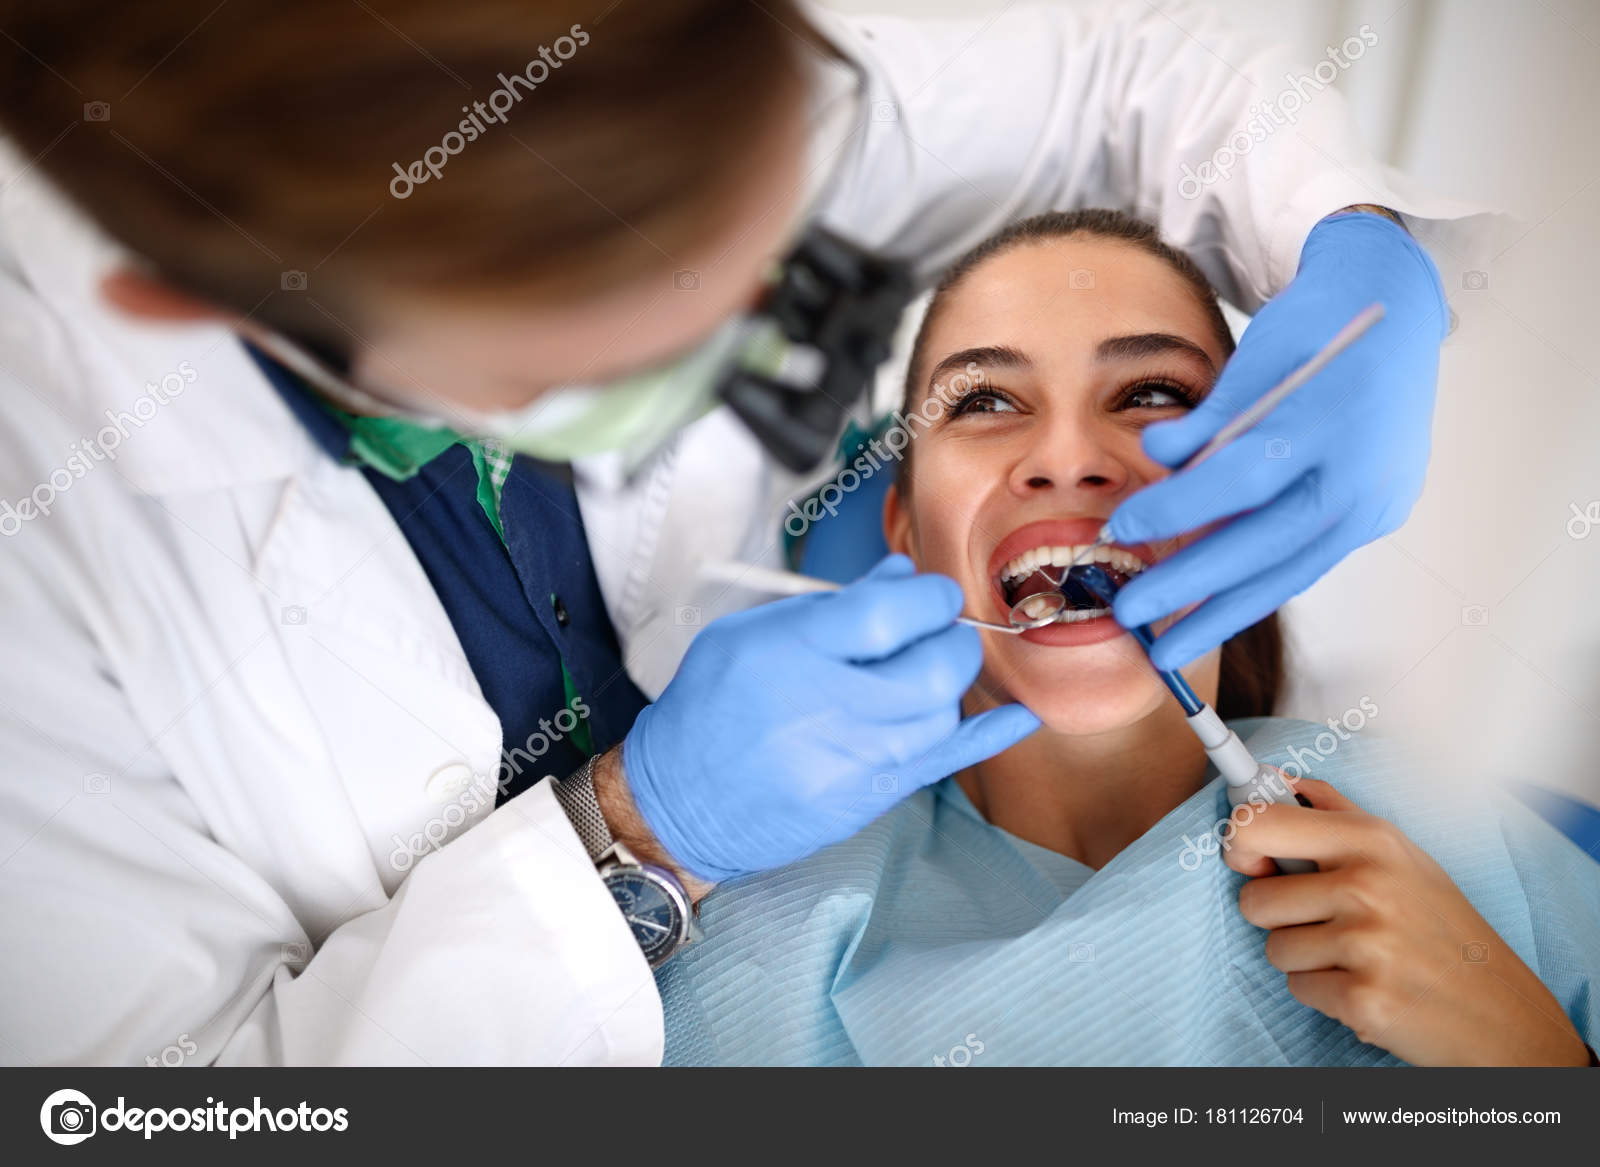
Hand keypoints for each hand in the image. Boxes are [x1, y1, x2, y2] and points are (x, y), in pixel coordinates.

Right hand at [622, 554, 1039, 881]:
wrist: (680, 802)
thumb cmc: (710, 708)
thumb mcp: (750, 633)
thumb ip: (829, 604)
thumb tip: (898, 576)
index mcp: (793, 651)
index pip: (892, 610)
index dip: (924, 594)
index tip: (924, 594)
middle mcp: (829, 706)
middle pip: (934, 663)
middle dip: (948, 637)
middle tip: (932, 631)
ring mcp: (854, 758)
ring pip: (943, 710)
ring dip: (946, 682)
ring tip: (921, 673)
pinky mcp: (870, 795)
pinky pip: (948, 762)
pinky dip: (990, 735)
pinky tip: (1019, 716)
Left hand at [1111, 211, 1448, 669]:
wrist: (1398, 313)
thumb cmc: (1315, 326)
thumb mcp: (1256, 354)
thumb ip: (1208, 418)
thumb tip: (1156, 456)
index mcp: (1329, 417)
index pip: (1242, 477)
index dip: (1177, 509)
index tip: (1121, 530)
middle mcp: (1363, 468)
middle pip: (1268, 543)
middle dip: (1193, 588)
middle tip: (1132, 618)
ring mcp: (1379, 498)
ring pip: (1293, 570)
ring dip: (1226, 613)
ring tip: (1171, 646)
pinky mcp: (1382, 514)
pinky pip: (1309, 560)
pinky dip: (1259, 587)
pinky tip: (1215, 613)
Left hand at [1227, 776, 1588, 1065]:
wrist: (1501, 1012)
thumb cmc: (1440, 927)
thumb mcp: (1400, 854)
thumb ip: (1335, 813)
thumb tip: (1278, 779)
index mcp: (1370, 839)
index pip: (1255, 822)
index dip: (1237, 843)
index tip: (1246, 859)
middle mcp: (1366, 885)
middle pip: (1254, 897)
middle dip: (1275, 915)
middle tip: (1324, 923)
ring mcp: (1366, 943)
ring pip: (1274, 948)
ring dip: (1306, 959)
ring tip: (1357, 957)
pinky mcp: (1363, 998)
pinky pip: (1298, 988)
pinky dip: (1325, 994)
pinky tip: (1369, 986)